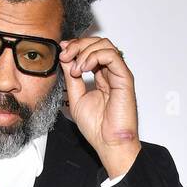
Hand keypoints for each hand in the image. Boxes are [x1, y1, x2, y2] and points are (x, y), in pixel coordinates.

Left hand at [59, 35, 141, 178]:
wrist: (108, 143)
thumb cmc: (97, 128)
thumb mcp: (75, 98)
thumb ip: (71, 78)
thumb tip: (65, 58)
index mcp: (101, 77)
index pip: (90, 50)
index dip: (75, 47)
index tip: (62, 52)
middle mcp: (110, 73)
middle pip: (97, 43)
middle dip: (78, 45)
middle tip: (65, 55)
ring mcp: (118, 74)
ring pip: (104, 45)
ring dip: (85, 51)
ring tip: (75, 68)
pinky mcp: (124, 78)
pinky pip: (112, 55)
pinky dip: (95, 56)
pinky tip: (84, 68)